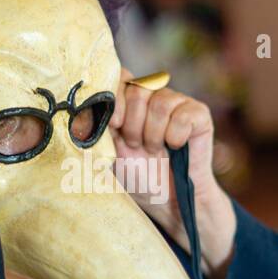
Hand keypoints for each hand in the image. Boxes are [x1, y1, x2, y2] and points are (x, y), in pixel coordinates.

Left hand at [109, 70, 235, 278]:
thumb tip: (78, 110)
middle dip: (133, 124)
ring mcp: (178, 104)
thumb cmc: (136, 177)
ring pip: (161, 102)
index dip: (115, 96)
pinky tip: (175, 147)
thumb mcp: (108, 151)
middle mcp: (153, 97)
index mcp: (129, 101)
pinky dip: (176, 135)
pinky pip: (185, 114)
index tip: (113, 124)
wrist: (168, 202)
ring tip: (154, 150)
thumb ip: (97, 127)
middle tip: (137, 145)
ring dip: (154, 134)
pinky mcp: (199, 115)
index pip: (120, 75)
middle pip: (139, 89)